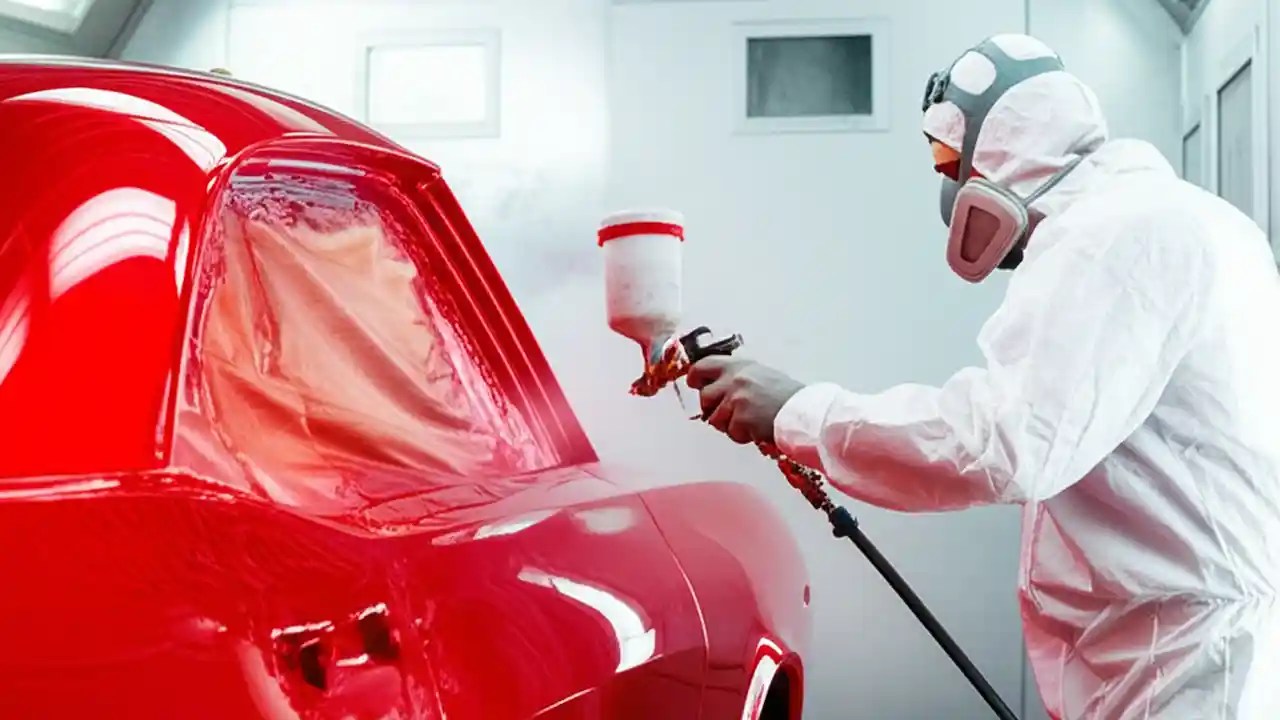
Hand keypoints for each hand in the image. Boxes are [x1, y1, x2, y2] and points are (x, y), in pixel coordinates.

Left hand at [686, 356, 803, 444]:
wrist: (802, 411)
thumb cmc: (785, 395)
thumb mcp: (758, 374)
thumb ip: (735, 377)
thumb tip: (714, 384)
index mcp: (738, 365)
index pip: (702, 366)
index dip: (696, 377)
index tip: (696, 384)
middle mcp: (734, 379)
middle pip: (704, 397)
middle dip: (713, 408)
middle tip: (731, 412)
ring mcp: (736, 399)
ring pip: (714, 418)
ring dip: (729, 423)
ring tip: (749, 420)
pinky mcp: (741, 418)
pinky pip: (731, 432)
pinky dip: (742, 435)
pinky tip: (757, 428)